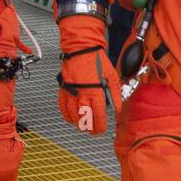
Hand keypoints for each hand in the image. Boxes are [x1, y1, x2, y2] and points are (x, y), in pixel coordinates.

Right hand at [57, 15, 121, 133]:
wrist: (81, 49)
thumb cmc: (97, 60)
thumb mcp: (112, 76)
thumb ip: (115, 94)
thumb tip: (117, 107)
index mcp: (95, 91)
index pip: (98, 114)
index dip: (100, 125)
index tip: (101, 130)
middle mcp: (82, 93)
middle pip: (84, 118)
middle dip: (89, 127)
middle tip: (92, 131)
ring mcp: (71, 92)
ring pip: (72, 114)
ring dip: (77, 123)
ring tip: (82, 127)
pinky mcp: (63, 88)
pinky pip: (62, 106)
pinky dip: (66, 114)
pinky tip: (70, 118)